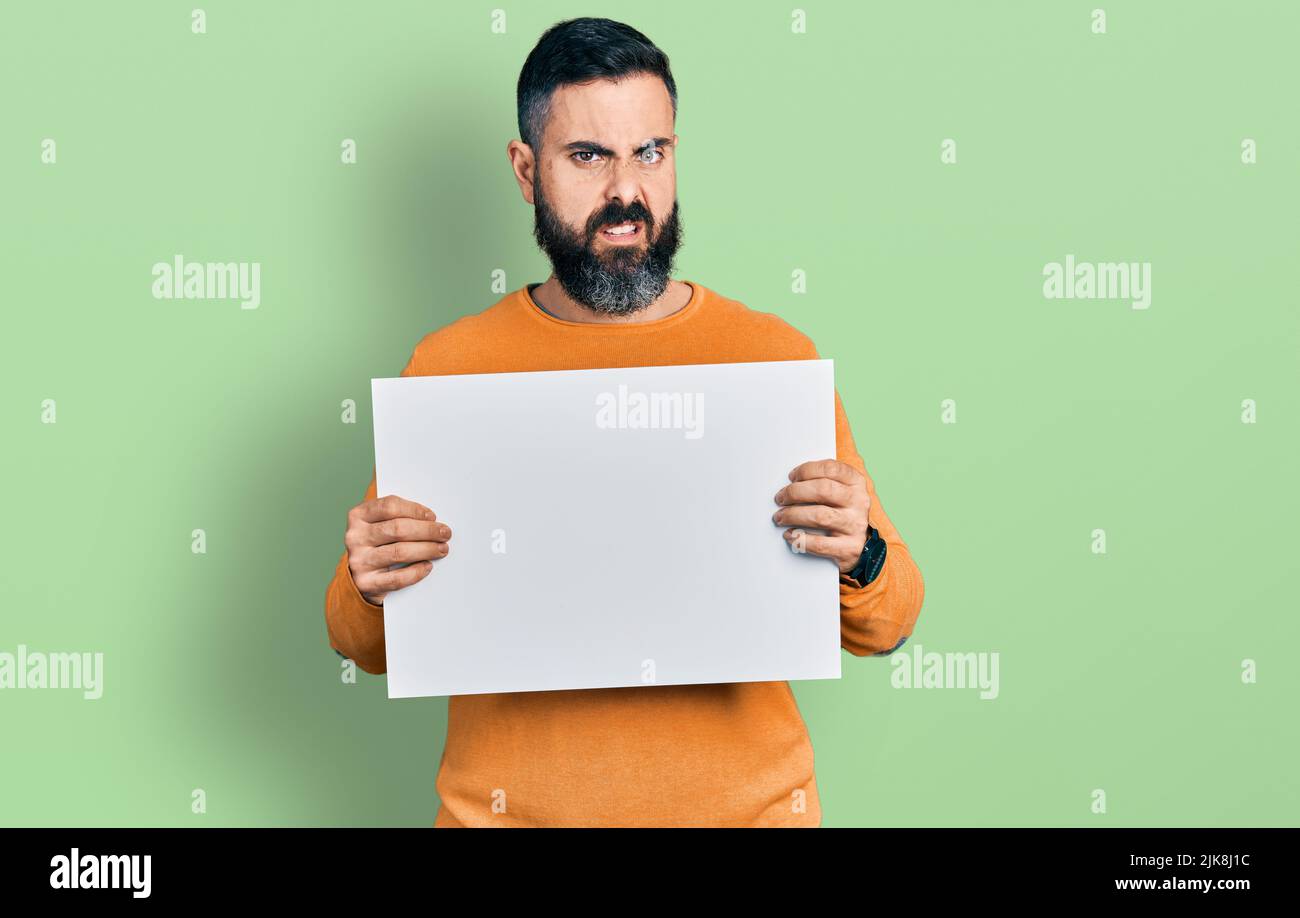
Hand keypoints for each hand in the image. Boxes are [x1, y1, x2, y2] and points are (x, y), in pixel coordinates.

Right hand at [345, 494, 452, 604]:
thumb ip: (400, 517)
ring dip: (426, 550)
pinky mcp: (366, 582)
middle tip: (445, 533)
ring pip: (399, 552)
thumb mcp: (382, 524)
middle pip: (397, 529)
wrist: (361, 576)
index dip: (415, 510)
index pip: (390, 506)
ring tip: (441, 549)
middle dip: (426, 530)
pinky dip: (416, 572)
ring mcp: (359, 560)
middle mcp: (355, 536)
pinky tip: (428, 566)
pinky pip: (396, 578)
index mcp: (358, 515)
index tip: (432, 516)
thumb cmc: (379, 543)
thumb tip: (432, 520)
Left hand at [772, 459, 869, 573]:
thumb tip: (792, 482)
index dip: (807, 470)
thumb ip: (822, 480)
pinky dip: (800, 539)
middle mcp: (858, 502)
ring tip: (780, 517)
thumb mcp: (842, 490)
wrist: (864, 545)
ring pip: (819, 517)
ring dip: (793, 515)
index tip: (792, 477)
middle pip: (823, 490)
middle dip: (795, 493)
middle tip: (780, 498)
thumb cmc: (845, 512)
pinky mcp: (849, 548)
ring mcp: (854, 525)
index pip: (831, 469)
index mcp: (856, 483)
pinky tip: (790, 535)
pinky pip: (820, 544)